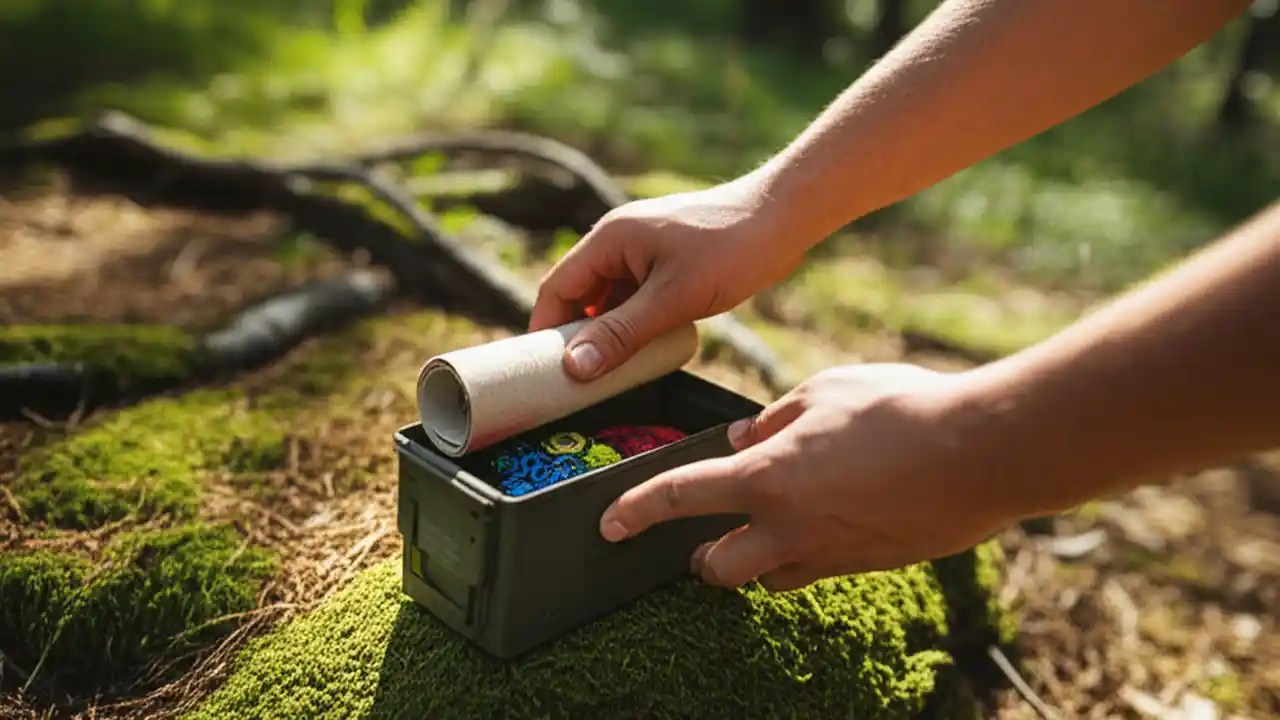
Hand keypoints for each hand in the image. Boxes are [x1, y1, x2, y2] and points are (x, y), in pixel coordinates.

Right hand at [528, 171, 805, 379]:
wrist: (786, 218)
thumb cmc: (731, 249)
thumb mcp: (672, 299)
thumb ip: (622, 334)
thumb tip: (574, 367)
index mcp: (609, 239)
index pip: (557, 288)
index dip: (544, 330)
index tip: (540, 370)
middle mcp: (620, 240)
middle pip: (581, 295)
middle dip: (578, 336)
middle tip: (576, 382)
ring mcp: (645, 250)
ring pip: (612, 300)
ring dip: (611, 333)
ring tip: (612, 374)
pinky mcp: (669, 262)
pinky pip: (638, 297)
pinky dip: (636, 324)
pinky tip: (648, 350)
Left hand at [597, 363, 1017, 590]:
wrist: (980, 453)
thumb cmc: (899, 408)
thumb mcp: (822, 392)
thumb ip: (772, 419)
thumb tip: (744, 439)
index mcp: (765, 477)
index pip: (678, 498)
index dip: (634, 511)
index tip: (609, 525)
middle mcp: (788, 528)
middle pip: (717, 568)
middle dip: (701, 558)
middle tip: (704, 539)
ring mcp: (829, 555)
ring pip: (769, 580)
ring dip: (755, 561)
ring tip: (771, 525)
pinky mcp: (867, 566)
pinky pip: (818, 571)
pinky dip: (806, 553)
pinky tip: (827, 519)